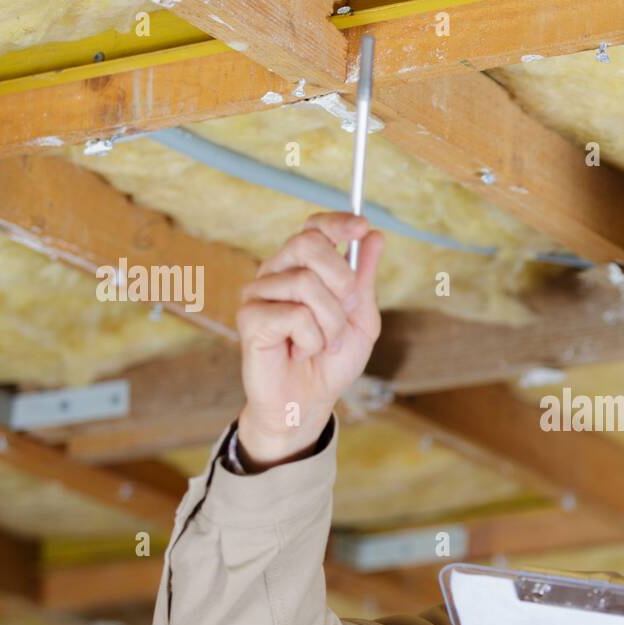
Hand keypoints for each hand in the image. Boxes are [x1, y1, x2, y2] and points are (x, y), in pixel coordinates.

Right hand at [235, 213, 384, 468]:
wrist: (309, 402)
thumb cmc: (331, 361)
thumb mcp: (361, 319)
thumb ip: (364, 279)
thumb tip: (374, 235)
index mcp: (303, 268)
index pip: (314, 227)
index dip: (337, 222)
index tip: (361, 227)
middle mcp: (277, 273)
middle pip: (308, 244)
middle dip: (340, 280)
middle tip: (346, 312)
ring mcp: (259, 294)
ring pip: (306, 284)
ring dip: (330, 323)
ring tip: (323, 343)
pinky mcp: (250, 319)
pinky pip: (294, 315)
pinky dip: (310, 339)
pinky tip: (300, 351)